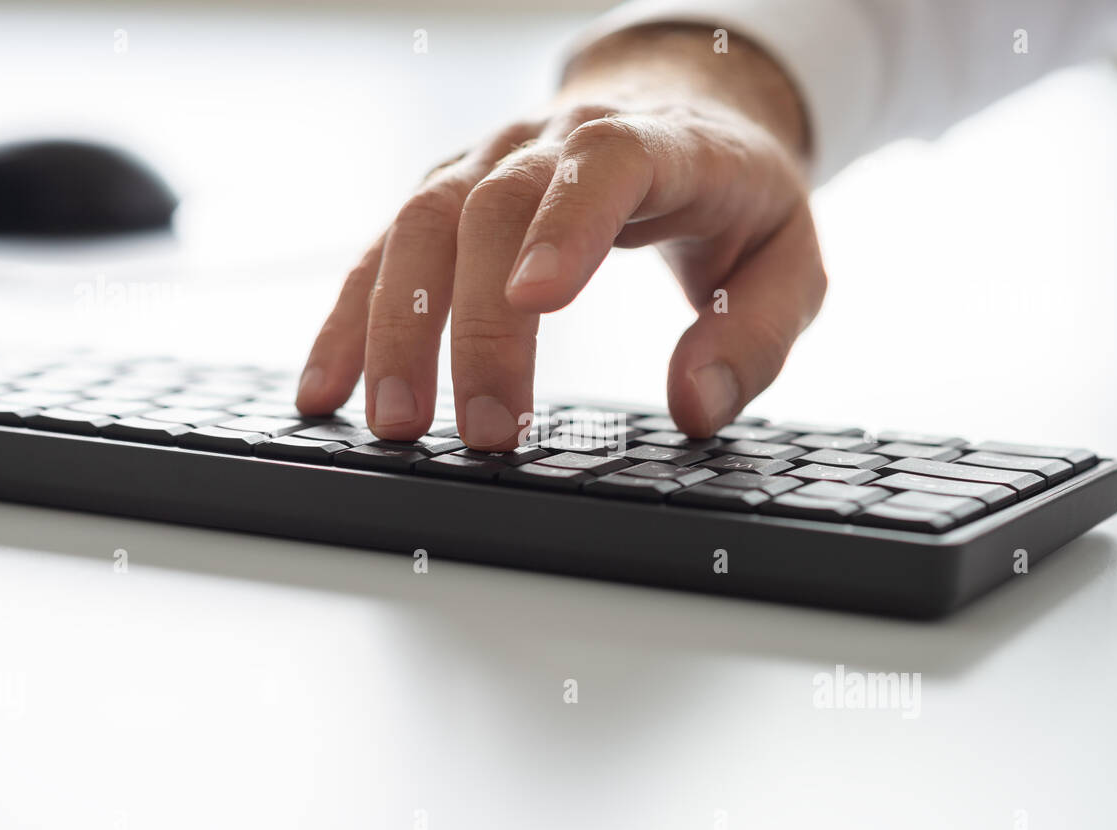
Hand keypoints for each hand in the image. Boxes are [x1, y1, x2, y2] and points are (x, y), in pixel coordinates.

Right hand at [295, 25, 825, 449]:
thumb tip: (697, 408)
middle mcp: (552, 143)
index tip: (537, 301)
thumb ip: (755, 335)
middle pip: (490, 210)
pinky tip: (329, 386)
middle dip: (477, 325)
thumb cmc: (735, 196)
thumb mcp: (788, 262)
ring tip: (394, 423)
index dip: (566, 225)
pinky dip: (352, 319)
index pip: (602, 164)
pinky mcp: (449, 197)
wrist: (679, 110)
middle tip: (485, 431)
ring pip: (419, 226)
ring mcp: (488, 163)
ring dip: (396, 327)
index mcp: (653, 144)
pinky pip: (385, 250)